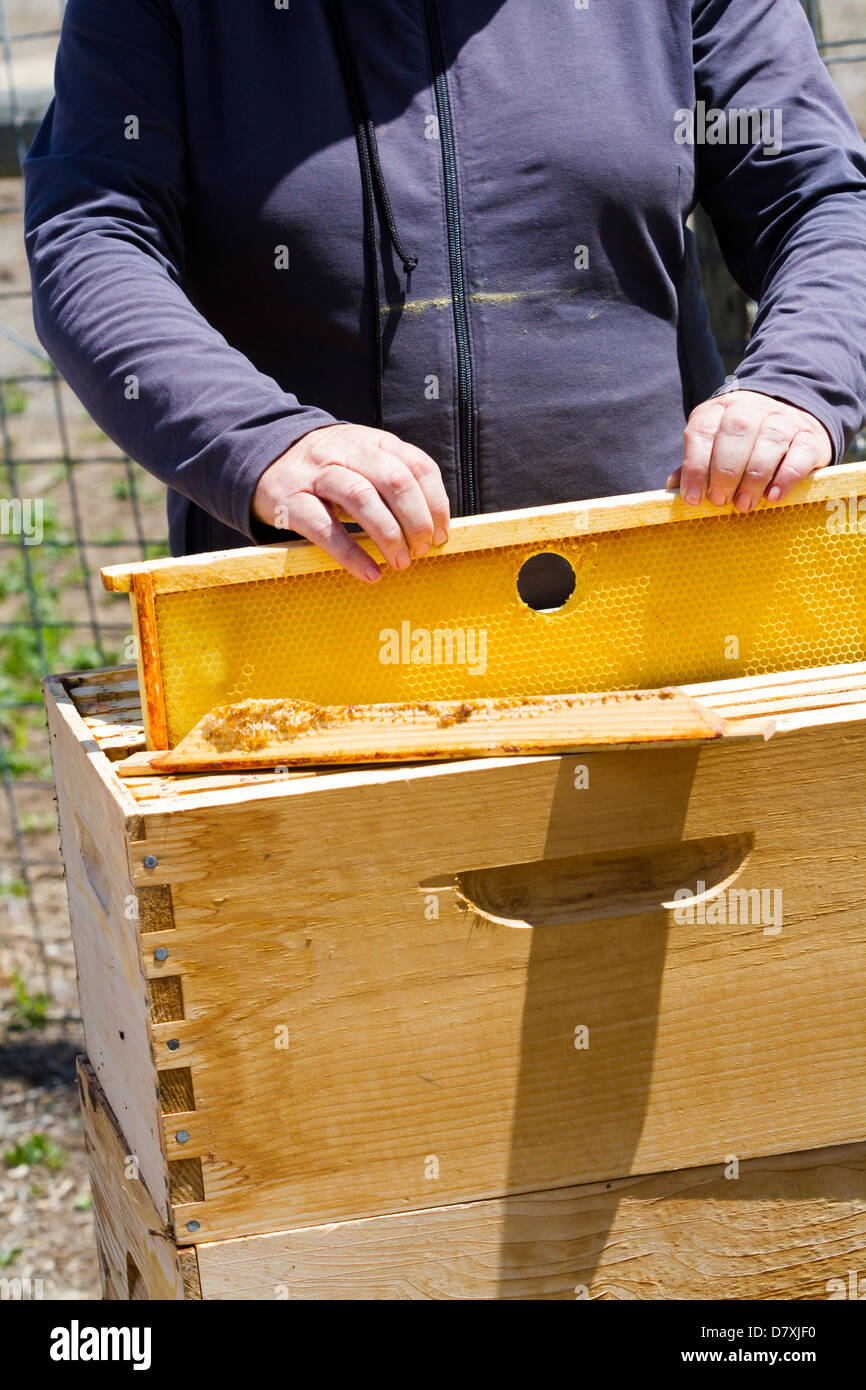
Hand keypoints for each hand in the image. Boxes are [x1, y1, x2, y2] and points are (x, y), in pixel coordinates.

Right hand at [252, 423, 449, 581]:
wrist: (264, 459)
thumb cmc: (327, 471)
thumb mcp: (362, 462)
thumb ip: (394, 482)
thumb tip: (434, 528)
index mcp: (371, 441)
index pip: (417, 465)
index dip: (436, 502)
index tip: (442, 533)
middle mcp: (345, 451)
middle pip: (394, 480)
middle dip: (416, 520)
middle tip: (422, 550)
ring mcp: (316, 474)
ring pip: (361, 498)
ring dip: (388, 535)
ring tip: (400, 562)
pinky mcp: (289, 500)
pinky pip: (323, 528)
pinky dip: (350, 554)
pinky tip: (370, 573)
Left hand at [668, 391, 832, 511]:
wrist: (792, 426)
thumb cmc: (743, 447)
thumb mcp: (715, 451)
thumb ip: (695, 467)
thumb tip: (672, 487)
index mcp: (720, 410)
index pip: (703, 430)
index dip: (695, 466)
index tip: (692, 498)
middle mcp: (751, 408)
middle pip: (737, 431)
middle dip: (724, 470)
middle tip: (719, 501)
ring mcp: (783, 419)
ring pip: (770, 439)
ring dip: (754, 477)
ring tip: (744, 505)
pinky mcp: (809, 435)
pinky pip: (800, 452)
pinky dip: (786, 476)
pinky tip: (773, 496)